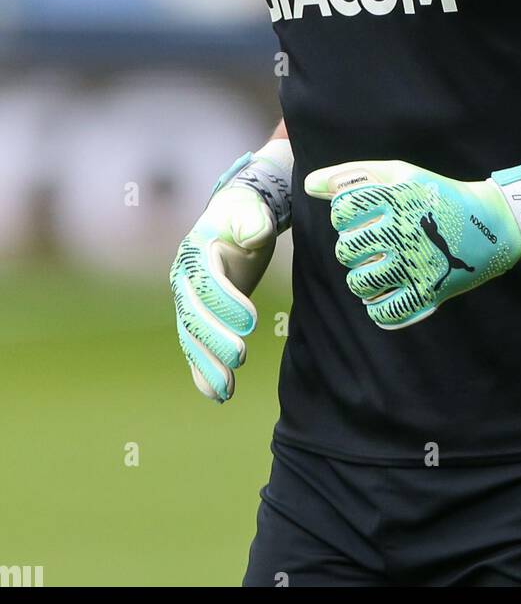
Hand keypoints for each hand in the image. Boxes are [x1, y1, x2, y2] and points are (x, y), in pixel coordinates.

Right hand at [170, 143, 292, 400]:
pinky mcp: (198, 318)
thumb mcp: (250, 208)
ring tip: (228, 389)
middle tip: (240, 358)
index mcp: (195, 252)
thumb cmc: (245, 213)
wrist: (233, 220)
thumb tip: (253, 235)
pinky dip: (203, 372)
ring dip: (207, 365)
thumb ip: (252, 219)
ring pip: (192, 338)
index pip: (206, 282)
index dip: (226, 302)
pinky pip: (195, 348)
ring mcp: (187, 302)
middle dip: (215, 339)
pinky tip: (219, 395)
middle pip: (194, 315)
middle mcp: (184, 280)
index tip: (252, 322)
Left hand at [305, 158, 520, 329]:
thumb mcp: (400, 174)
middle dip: (352, 248)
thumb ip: (353, 176)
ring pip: (359, 283)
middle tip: (373, 245)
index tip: (362, 217)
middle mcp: (404, 231)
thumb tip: (310, 185)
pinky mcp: (427, 293)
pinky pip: (383, 312)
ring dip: (362, 278)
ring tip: (377, 268)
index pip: (342, 210)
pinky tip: (385, 293)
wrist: (490, 225)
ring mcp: (415, 265)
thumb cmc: (437, 195)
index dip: (345, 215)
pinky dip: (377, 307)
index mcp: (397, 198)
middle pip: (347, 249)